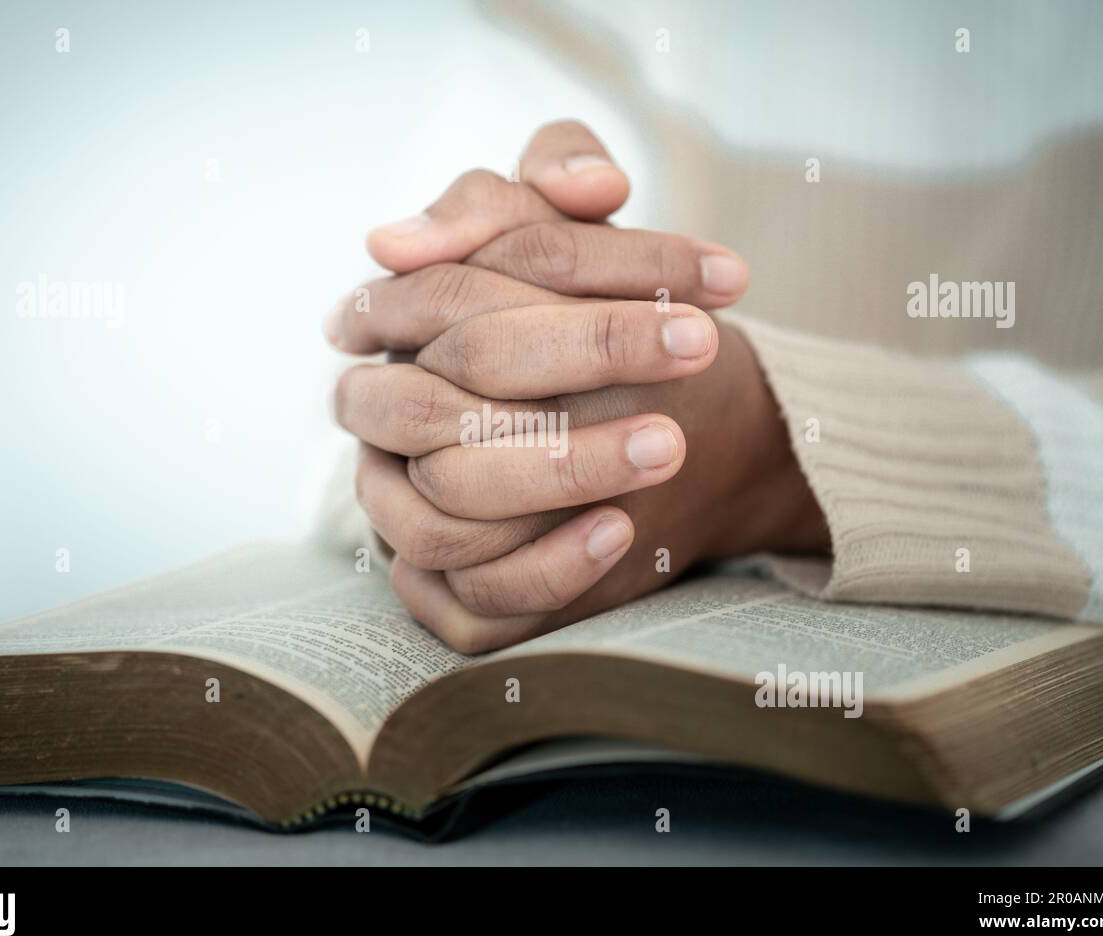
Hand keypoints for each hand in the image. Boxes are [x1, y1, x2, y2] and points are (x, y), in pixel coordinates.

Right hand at [328, 122, 827, 651]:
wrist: (623, 431)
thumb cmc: (587, 322)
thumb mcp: (568, 232)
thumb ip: (562, 170)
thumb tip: (590, 183)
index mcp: (397, 317)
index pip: (469, 280)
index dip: (597, 270)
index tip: (718, 277)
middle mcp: (385, 411)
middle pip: (452, 384)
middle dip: (587, 354)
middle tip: (700, 345)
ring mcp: (399, 501)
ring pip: (446, 502)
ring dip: (564, 470)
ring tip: (668, 446)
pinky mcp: (438, 585)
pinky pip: (466, 598)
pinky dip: (546, 566)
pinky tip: (622, 530)